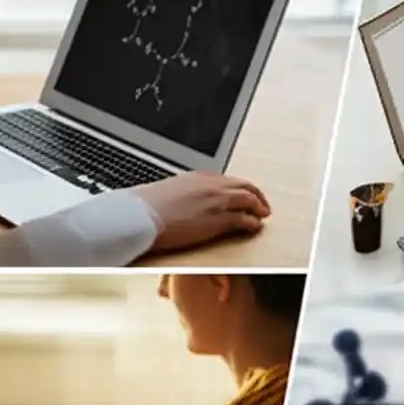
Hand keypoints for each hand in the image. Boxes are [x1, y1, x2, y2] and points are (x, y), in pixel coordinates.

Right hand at [132, 172, 269, 251]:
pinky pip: (244, 219)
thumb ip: (184, 193)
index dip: (240, 188)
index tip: (244, 194)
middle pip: (244, 186)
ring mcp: (217, 201)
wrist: (140, 216)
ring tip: (263, 215)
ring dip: (259, 207)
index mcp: (198, 176)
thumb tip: (187, 201)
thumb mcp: (169, 191)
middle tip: (262, 204)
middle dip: (256, 194)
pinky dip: (253, 223)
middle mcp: (211, 186)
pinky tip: (254, 227)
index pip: (228, 180)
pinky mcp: (218, 220)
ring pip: (249, 200)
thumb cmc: (146, 207)